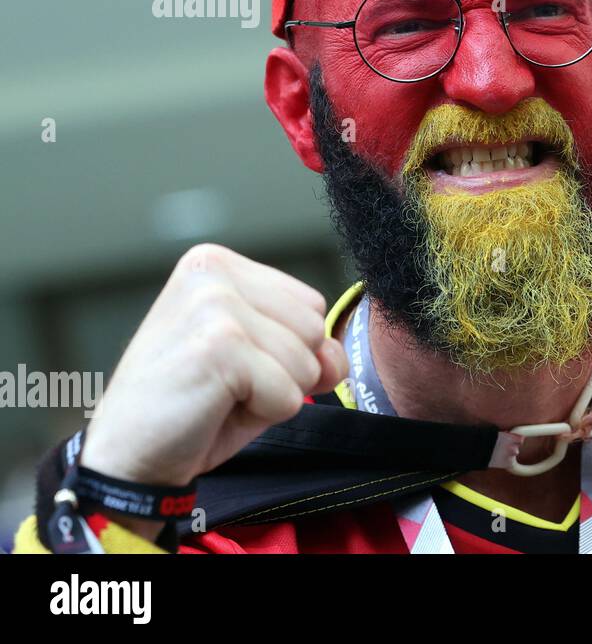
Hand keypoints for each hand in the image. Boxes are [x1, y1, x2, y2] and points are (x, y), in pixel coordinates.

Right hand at [79, 244, 345, 492]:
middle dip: (284, 369)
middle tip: (225, 383)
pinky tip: (213, 409)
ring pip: (306, 362)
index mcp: (217, 264)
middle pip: (314, 327)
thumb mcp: (258, 364)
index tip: (234, 364)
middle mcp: (213, 272)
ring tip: (218, 395)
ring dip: (273, 394)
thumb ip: (307, 349)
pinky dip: (263, 413)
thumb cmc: (190, 406)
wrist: (127, 457)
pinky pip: (289, 394)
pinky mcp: (221, 345)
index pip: (310, 304)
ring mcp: (215, 305)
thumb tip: (335, 359)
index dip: (289, 348)